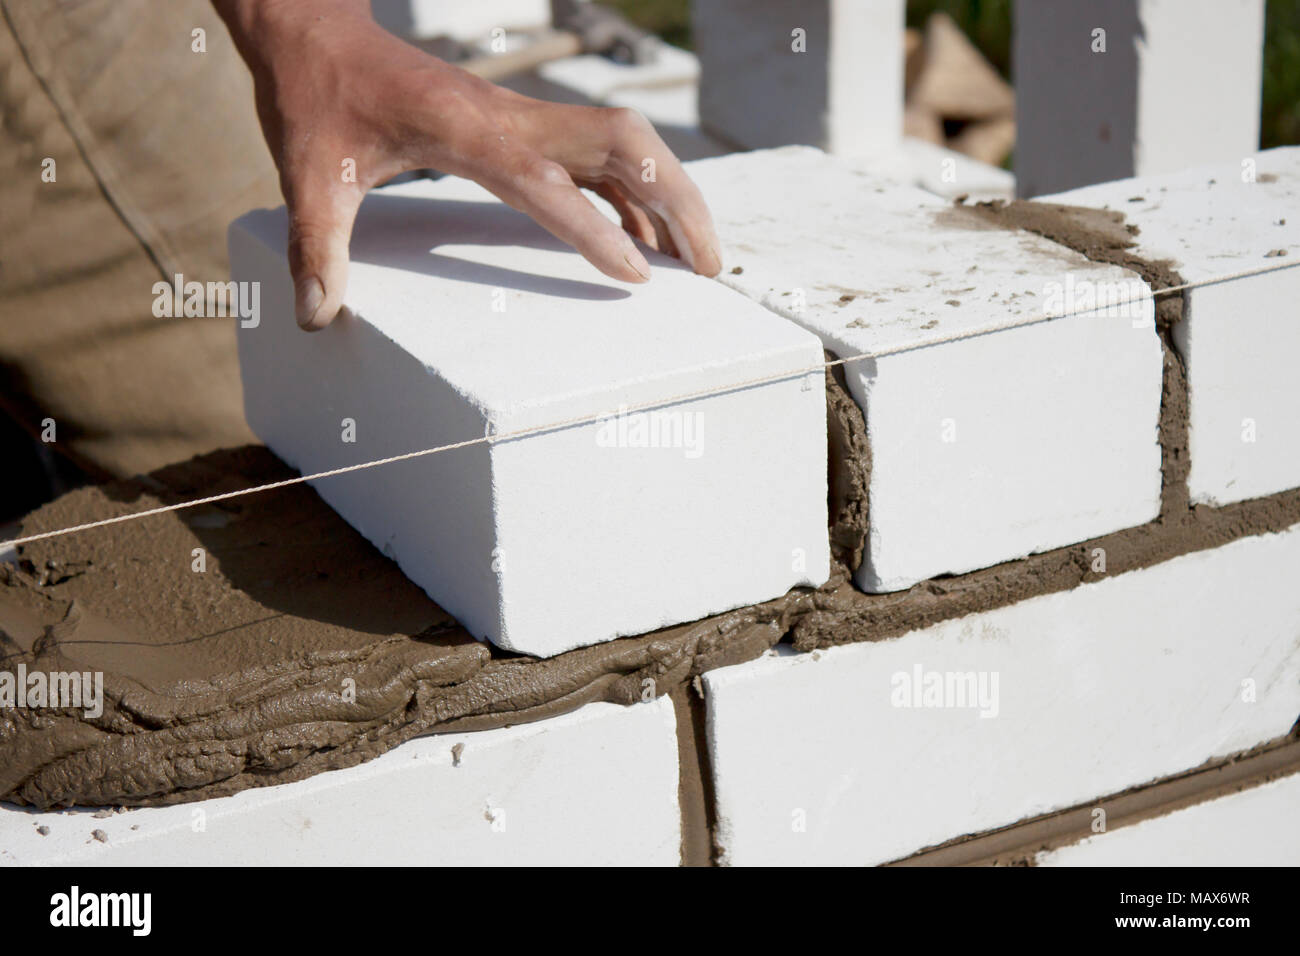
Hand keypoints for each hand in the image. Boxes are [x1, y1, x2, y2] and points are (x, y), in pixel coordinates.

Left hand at [213, 0, 722, 329]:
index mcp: (467, 130)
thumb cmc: (317, 97)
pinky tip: (642, 236)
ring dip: (671, 193)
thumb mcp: (307, 173)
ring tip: (697, 256)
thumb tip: (316, 314)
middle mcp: (510, 118)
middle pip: (625, 146)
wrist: (318, 35)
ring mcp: (522, 117)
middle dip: (678, 201)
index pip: (550, 183)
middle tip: (709, 265)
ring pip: (626, 144)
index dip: (597, 229)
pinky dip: (634, 194)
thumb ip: (317, 245)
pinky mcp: (521, 124)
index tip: (638, 275)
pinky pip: (599, 155)